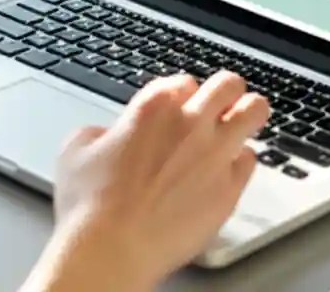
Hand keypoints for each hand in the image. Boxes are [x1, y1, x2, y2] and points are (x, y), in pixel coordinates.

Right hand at [22, 72, 269, 291]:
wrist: (110, 249)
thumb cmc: (90, 206)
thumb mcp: (75, 151)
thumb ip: (100, 132)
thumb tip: (108, 137)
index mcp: (154, 106)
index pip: (183, 82)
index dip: (180, 94)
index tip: (177, 106)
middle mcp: (190, 123)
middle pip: (228, 84)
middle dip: (226, 91)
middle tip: (223, 103)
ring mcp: (215, 155)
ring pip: (254, 111)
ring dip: (248, 113)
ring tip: (243, 121)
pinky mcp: (229, 189)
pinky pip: (251, 159)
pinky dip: (241, 160)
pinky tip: (230, 167)